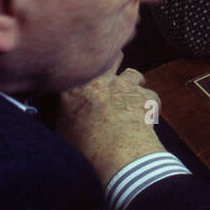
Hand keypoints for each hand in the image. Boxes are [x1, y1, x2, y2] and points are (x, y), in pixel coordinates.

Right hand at [57, 68, 165, 187]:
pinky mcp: (145, 96)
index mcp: (75, 88)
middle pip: (109, 59)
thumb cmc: (84, 148)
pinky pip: (151, 97)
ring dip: (134, 84)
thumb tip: (58, 118)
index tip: (86, 87)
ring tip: (132, 98)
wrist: (114, 150)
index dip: (84, 75)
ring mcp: (124, 86)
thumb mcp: (62, 133)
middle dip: (112, 64)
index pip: (77, 71)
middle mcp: (100, 81)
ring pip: (133, 73)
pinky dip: (150, 107)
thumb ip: (61, 117)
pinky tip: (147, 119)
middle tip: (112, 80)